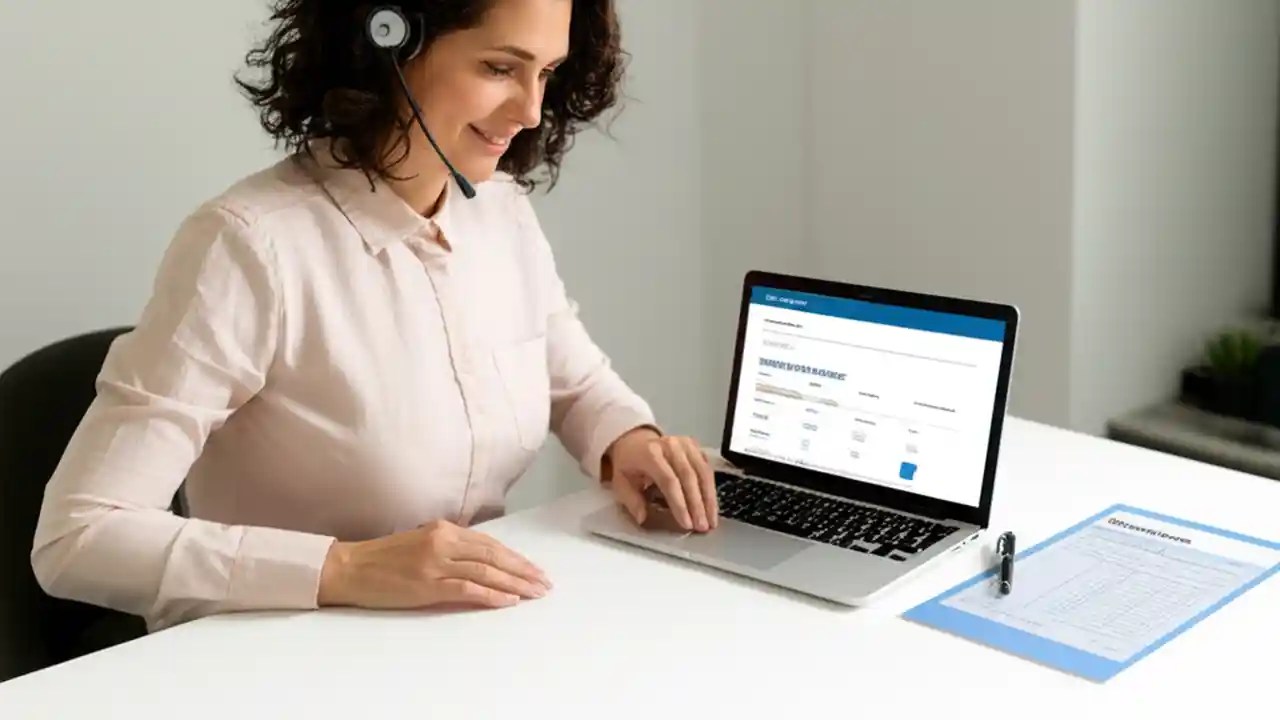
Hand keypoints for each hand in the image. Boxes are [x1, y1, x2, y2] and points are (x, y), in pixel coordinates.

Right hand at [317, 520, 551, 609]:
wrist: (349, 567)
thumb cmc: (383, 558)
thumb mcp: (421, 541)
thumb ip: (449, 547)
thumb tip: (481, 560)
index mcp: (443, 528)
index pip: (489, 544)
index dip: (515, 557)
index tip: (533, 569)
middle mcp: (443, 541)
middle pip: (494, 556)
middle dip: (523, 570)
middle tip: (544, 583)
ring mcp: (436, 563)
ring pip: (486, 572)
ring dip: (515, 584)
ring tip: (534, 593)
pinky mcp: (427, 584)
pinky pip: (468, 589)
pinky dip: (491, 595)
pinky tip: (508, 600)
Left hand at [605, 428, 717, 531]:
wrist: (635, 442)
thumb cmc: (630, 463)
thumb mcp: (621, 481)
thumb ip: (631, 501)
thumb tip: (643, 517)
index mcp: (650, 453)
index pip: (669, 480)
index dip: (680, 504)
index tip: (686, 523)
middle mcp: (670, 445)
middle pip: (689, 477)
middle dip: (697, 505)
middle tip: (701, 526)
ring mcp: (685, 444)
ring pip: (703, 473)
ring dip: (709, 499)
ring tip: (711, 520)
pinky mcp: (695, 447)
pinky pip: (707, 469)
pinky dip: (711, 489)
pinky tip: (712, 505)